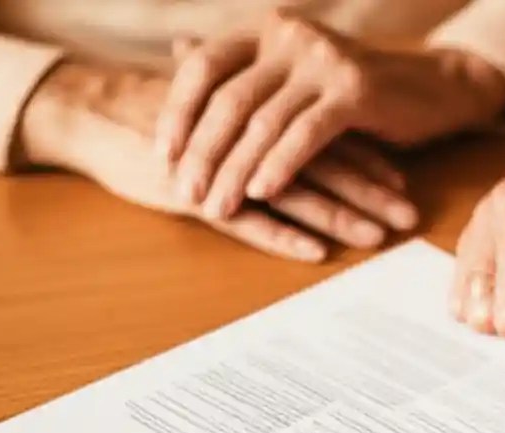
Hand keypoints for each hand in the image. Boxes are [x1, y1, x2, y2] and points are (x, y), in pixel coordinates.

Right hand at [18, 61, 406, 259]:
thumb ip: (270, 118)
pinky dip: (279, 235)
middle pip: (323, 165)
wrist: (95, 110)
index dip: (369, 163)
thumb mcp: (224, 108)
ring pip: (293, 192)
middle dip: (370, 194)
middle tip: (408, 217)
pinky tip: (312, 252)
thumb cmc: (169, 115)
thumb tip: (322, 132)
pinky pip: (244, 220)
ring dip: (336, 216)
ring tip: (373, 237)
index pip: (327, 138)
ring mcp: (224, 167)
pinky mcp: (197, 194)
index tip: (405, 187)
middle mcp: (251, 137)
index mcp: (263, 114)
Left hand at [155, 10, 504, 221]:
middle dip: (204, 152)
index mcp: (267, 30)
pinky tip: (263, 192)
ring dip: (236, 169)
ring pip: (264, 121)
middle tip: (185, 192)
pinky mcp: (354, 91)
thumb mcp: (292, 74)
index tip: (162, 154)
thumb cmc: (355, 90)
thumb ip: (242, 65)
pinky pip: (306, 133)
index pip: (204, 66)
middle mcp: (290, 36)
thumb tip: (179, 49)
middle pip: (229, 98)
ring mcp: (322, 61)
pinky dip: (281, 165)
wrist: (431, 88)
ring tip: (218, 206)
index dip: (178, 110)